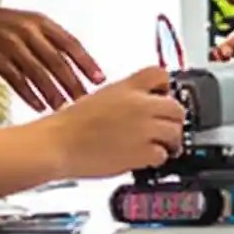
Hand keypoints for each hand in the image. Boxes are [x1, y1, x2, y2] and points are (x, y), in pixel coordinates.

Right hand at [0, 3, 105, 112]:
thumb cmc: (1, 25)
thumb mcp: (29, 24)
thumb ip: (52, 41)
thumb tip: (79, 64)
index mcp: (41, 22)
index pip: (71, 43)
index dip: (86, 62)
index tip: (99, 79)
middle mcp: (28, 31)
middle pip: (56, 61)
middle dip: (73, 82)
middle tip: (85, 100)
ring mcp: (10, 44)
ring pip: (37, 72)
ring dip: (52, 92)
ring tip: (64, 108)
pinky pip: (16, 79)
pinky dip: (29, 94)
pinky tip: (39, 106)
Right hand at [38, 66, 183, 178]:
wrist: (56, 145)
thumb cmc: (70, 125)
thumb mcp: (101, 97)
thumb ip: (126, 98)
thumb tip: (142, 105)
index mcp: (128, 87)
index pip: (162, 74)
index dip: (166, 87)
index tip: (163, 97)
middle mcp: (140, 105)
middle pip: (177, 108)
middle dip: (173, 120)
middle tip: (165, 129)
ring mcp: (144, 128)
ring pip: (175, 132)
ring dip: (169, 141)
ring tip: (157, 146)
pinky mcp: (142, 151)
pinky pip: (163, 155)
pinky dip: (157, 159)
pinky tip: (144, 158)